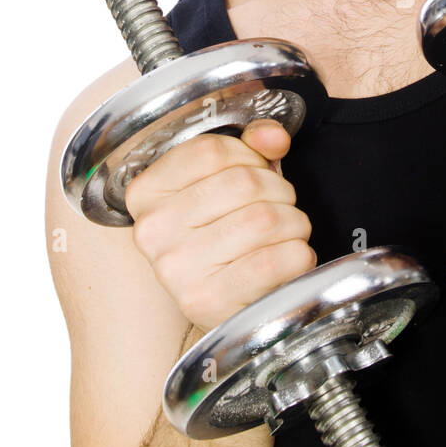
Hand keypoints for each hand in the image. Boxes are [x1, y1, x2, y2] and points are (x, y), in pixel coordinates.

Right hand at [124, 121, 315, 330]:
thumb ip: (250, 149)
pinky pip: (273, 260)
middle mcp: (153, 231)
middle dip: (280, 191)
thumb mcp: (227, 186)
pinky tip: (291, 258)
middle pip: (243, 182)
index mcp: (147, 193)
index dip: (250, 155)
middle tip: (280, 207)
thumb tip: (272, 136)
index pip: (210, 150)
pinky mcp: (207, 301)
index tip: (257, 171)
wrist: (224, 310)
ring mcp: (176, 269)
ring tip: (287, 233)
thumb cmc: (225, 242)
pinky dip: (298, 254)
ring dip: (294, 222)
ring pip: (264, 219)